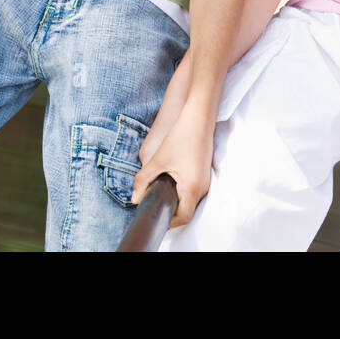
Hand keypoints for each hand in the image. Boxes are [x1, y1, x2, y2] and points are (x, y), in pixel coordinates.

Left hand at [131, 101, 214, 227]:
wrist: (199, 116)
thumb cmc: (181, 136)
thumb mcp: (157, 160)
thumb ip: (143, 181)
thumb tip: (134, 198)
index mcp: (192, 188)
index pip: (182, 218)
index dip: (168, 222)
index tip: (155, 215)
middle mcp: (202, 187)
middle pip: (186, 211)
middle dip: (170, 211)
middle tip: (153, 203)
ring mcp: (205, 180)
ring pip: (190, 201)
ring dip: (176, 200)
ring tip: (160, 191)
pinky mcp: (204, 173)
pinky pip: (193, 190)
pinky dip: (182, 191)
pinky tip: (170, 180)